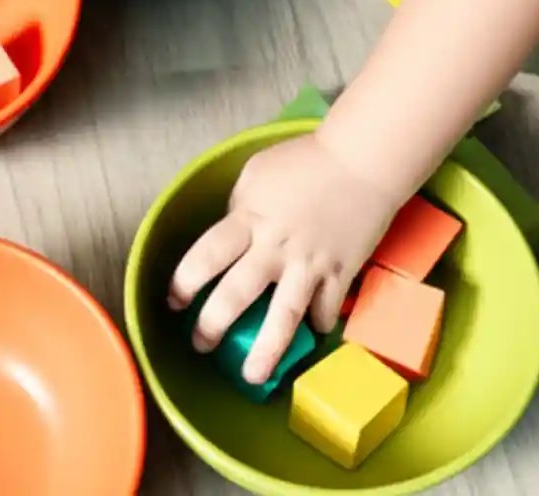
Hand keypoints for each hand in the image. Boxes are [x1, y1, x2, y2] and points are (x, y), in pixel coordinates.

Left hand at [167, 133, 401, 384]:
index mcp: (248, 220)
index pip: (206, 256)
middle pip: (237, 294)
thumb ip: (240, 211)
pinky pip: (325, 309)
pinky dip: (317, 325)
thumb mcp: (255, 177)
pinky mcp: (341, 273)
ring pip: (284, 317)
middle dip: (213, 325)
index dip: (185, 282)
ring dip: (266, 351)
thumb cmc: (305, 162)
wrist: (364, 160)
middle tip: (201, 344)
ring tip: (251, 377)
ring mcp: (310, 264)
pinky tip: (310, 333)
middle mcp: (275, 248)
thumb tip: (231, 235)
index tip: (174, 301)